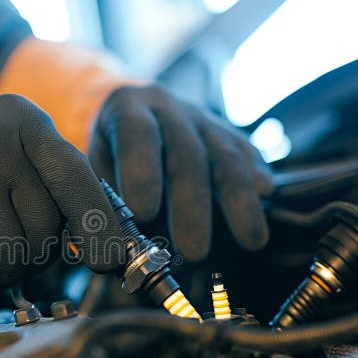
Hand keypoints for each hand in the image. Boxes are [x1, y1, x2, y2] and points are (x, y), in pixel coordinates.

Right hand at [0, 90, 122, 291]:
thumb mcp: (21, 162)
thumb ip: (61, 195)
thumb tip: (109, 250)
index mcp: (29, 125)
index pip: (78, 178)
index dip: (99, 226)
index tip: (109, 261)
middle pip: (45, 229)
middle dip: (34, 256)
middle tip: (10, 246)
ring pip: (9, 253)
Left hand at [89, 84, 274, 260]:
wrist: (129, 108)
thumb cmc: (106, 149)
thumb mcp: (91, 163)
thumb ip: (102, 196)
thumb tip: (111, 246)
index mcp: (126, 108)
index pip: (136, 134)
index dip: (141, 172)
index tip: (143, 214)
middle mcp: (168, 107)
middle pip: (187, 152)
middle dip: (192, 205)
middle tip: (194, 250)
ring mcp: (202, 118)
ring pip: (225, 154)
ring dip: (240, 201)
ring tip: (250, 241)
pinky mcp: (227, 131)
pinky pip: (247, 151)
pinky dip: (258, 174)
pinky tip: (267, 195)